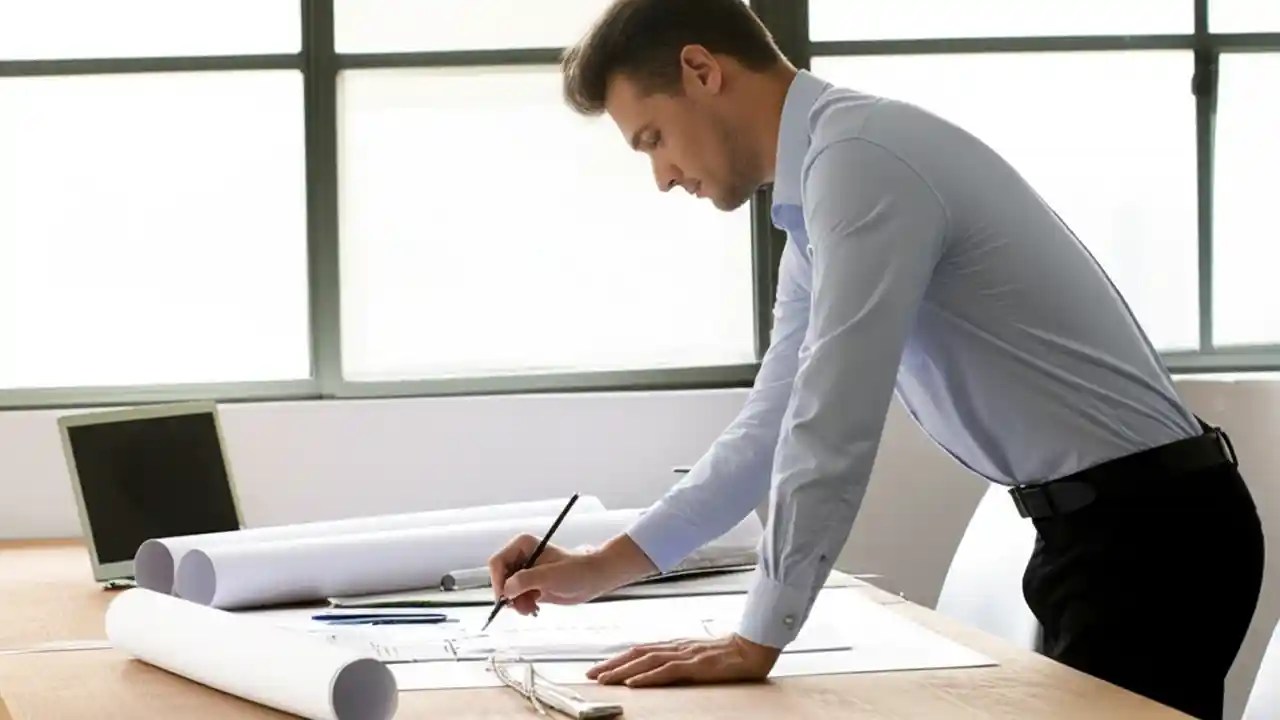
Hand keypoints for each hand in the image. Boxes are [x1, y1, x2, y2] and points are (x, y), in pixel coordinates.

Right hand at [487, 533, 655, 615]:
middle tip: (522, 608)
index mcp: (522, 545)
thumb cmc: (576, 571)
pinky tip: (534, 609)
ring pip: (506, 591)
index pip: (497, 563)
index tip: (506, 598)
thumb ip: (526, 581)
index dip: (498, 582)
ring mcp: (524, 572)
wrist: (593, 580)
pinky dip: (521, 606)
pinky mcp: (529, 585)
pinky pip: (515, 598)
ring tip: (531, 610)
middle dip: (509, 596)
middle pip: (499, 579)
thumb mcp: (550, 576)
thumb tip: (506, 591)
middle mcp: (520, 557)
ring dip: (516, 604)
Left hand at [586, 634, 780, 687]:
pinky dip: (648, 677)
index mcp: (674, 645)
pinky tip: (635, 683)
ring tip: (605, 680)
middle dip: (612, 665)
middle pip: (636, 653)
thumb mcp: (697, 655)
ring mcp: (684, 654)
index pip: (639, 650)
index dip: (617, 658)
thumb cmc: (727, 654)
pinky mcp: (695, 665)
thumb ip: (678, 659)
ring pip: (646, 661)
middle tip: (591, 674)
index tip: (599, 667)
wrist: (751, 649)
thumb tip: (658, 668)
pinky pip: (667, 671)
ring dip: (623, 671)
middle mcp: (675, 647)